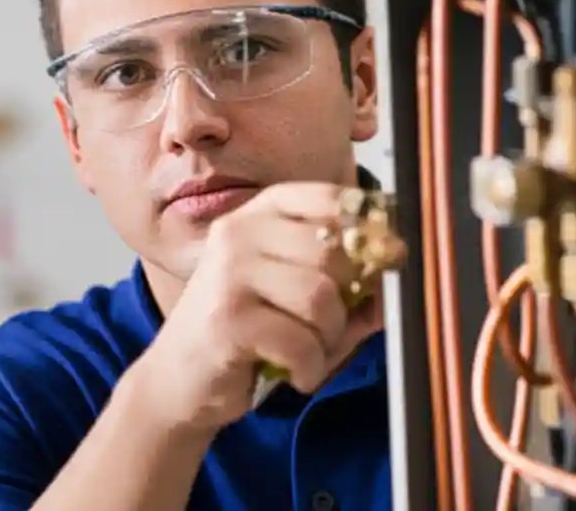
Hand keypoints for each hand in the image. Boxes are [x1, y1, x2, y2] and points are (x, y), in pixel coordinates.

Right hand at [131, 182, 384, 433]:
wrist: (180, 378)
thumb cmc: (247, 331)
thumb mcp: (296, 293)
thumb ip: (347, 280)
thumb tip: (395, 268)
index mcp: (261, 213)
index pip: (332, 198)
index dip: (373, 226)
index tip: (390, 256)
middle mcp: (241, 232)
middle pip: (335, 251)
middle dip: (348, 302)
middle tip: (330, 330)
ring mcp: (229, 272)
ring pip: (321, 298)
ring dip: (328, 340)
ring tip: (309, 354)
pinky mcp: (227, 318)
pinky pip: (301, 342)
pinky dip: (309, 368)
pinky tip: (294, 373)